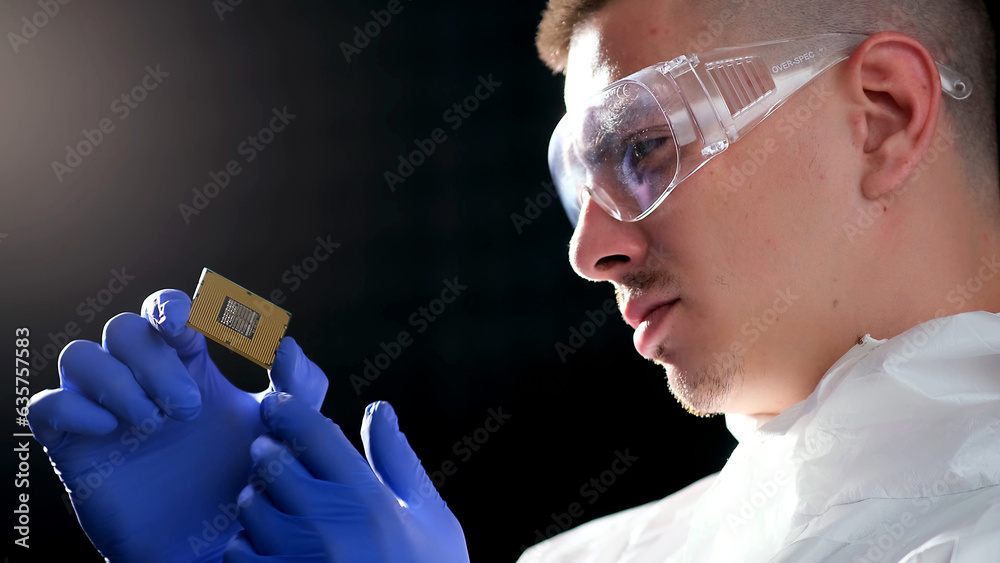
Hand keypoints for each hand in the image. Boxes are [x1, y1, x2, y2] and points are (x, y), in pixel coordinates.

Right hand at [27, 289, 328, 561]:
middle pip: (122, 328)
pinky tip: (111, 432)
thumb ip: (299, 387)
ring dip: (117, 382)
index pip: (166, 311)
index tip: (185, 327)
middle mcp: (140, 379)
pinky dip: (75, 408)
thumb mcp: (283, 432)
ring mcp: (104, 410)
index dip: (170, 307)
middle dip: (154, 361)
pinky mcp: (74, 447)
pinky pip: (46, 405)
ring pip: (79, 355)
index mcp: (187, 365)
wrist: (212, 544)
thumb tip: (286, 342)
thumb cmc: (245, 481)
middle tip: (189, 410)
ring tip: (153, 425)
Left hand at [223, 393, 468, 561]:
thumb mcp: (429, 517)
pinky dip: (248, 541)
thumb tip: (379, 409)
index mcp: (370, 501)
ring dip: (257, 496)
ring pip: (250, 505)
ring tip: (277, 503)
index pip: (316, 434)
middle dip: (269, 450)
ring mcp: (298, 561)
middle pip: (272, 463)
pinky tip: (270, 544)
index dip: (289, 410)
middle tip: (274, 453)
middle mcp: (330, 528)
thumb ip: (397, 460)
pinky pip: (238, 550)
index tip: (277, 404)